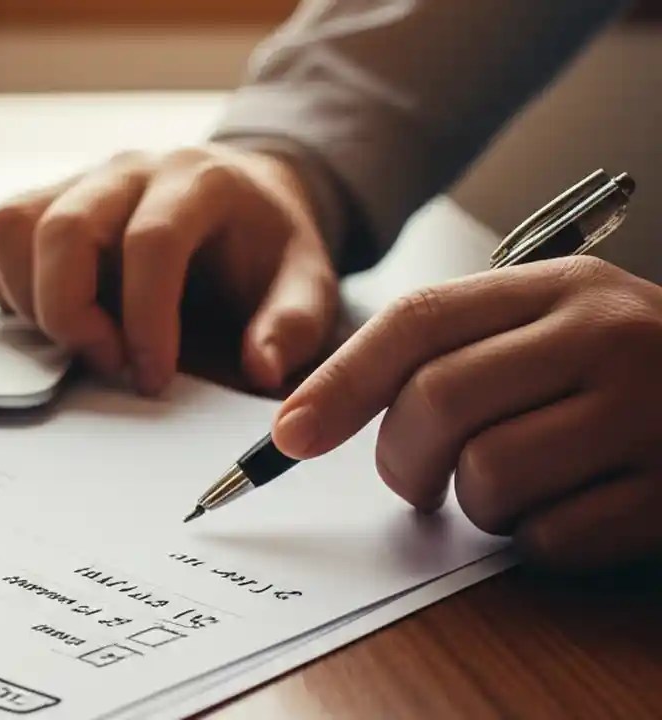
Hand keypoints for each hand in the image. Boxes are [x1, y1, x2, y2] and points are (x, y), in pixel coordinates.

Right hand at [0, 145, 338, 394]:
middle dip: (72, 315)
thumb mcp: (306, 284)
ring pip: (7, 228)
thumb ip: (293, 325)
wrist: (241, 201)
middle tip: (109, 363)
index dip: (146, 321)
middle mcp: (127, 170)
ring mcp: (76, 181)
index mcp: (198, 181)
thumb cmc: (265, 250)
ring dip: (29, 302)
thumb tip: (259, 369)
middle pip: (61, 229)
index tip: (153, 377)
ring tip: (82, 338)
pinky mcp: (39, 201)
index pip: (150, 241)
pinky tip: (48, 312)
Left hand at [274, 256, 661, 570]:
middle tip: (413, 480)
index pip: (417, 321)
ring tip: (513, 487)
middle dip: (399, 460)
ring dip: (474, 504)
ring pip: (486, 476)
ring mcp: (648, 414)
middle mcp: (606, 336)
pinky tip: (572, 511)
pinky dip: (534, 542)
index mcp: (559, 287)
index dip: (338, 383)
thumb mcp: (551, 327)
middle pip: (436, 402)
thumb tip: (311, 415)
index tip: (288, 436)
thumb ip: (452, 351)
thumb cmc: (625, 371)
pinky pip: (550, 539)